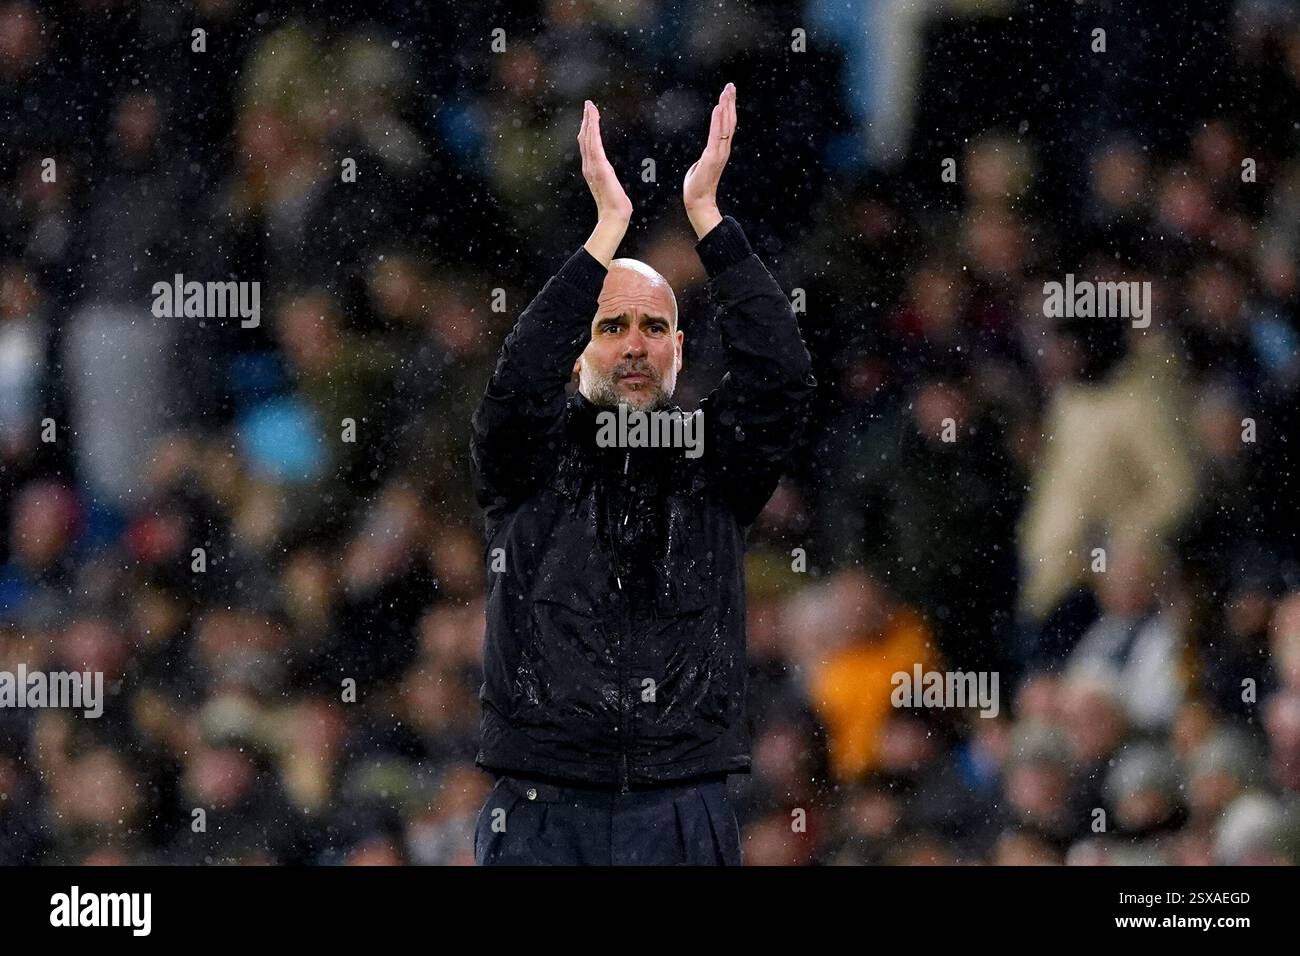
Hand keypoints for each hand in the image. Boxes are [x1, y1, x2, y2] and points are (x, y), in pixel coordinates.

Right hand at [579, 100, 631, 265]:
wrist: (613, 216)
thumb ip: (609, 180)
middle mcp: (588, 166)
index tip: (589, 118)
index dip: (587, 131)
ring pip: (588, 137)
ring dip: (589, 120)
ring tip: (589, 106)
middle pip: (585, 138)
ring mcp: (592, 165)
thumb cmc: (615, 207)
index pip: (588, 146)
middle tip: (588, 105)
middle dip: (586, 121)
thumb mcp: (611, 189)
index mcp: (591, 170)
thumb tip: (610, 179)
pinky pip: (594, 142)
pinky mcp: (598, 165)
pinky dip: (592, 127)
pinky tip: (593, 116)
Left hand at [683, 83, 735, 238]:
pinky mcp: (711, 157)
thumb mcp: (701, 166)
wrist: (698, 202)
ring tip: (727, 91)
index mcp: (720, 150)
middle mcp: (722, 149)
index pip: (727, 126)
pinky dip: (718, 121)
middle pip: (729, 121)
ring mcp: (718, 153)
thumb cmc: (697, 187)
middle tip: (731, 85)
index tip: (728, 94)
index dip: (728, 109)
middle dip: (730, 102)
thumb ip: (705, 158)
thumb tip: (704, 157)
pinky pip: (715, 135)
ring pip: (725, 125)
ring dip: (726, 107)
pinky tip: (719, 108)